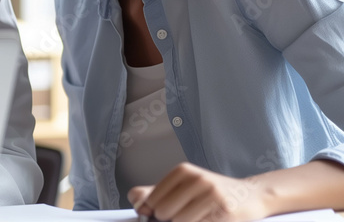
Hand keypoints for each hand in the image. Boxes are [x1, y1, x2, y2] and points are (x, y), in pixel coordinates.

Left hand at [128, 163, 271, 221]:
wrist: (251, 196)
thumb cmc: (212, 194)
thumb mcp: (183, 187)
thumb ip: (155, 193)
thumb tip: (136, 202)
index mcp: (183, 171)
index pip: (150, 199)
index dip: (151, 212)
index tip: (158, 214)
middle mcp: (197, 179)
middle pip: (162, 212)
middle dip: (169, 220)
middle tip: (184, 215)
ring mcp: (212, 195)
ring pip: (179, 221)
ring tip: (198, 217)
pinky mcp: (225, 213)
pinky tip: (207, 220)